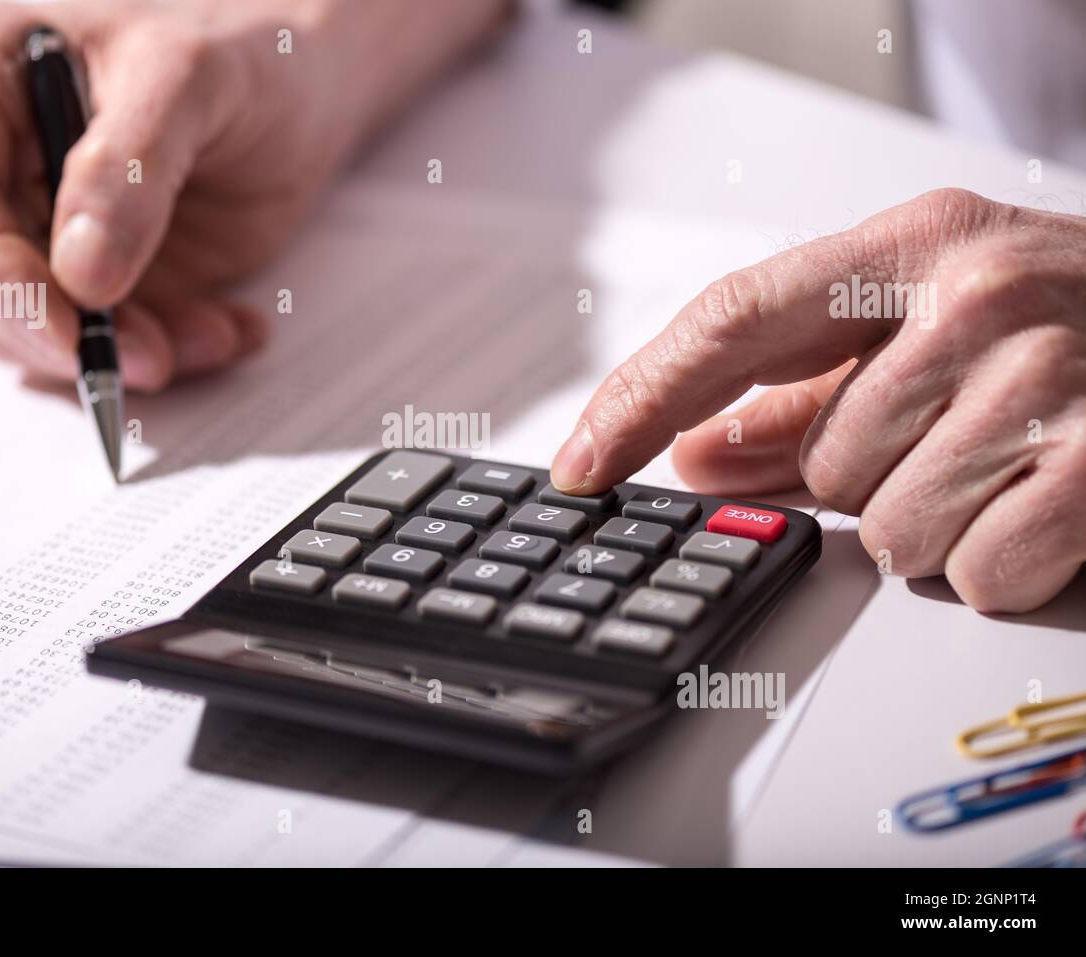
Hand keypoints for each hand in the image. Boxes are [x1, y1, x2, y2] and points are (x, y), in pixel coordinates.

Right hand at [0, 0, 508, 389]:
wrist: (306, 74)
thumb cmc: (239, 40)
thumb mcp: (185, 79)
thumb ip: (126, 169)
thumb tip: (81, 276)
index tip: (63, 330)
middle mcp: (2, 161)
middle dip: (68, 333)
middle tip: (150, 359)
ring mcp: (54, 225)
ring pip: (50, 325)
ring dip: (134, 349)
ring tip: (216, 334)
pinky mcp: (113, 274)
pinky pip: (119, 338)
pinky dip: (178, 347)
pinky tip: (233, 329)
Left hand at [551, 189, 1085, 612]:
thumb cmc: (1079, 327)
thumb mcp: (939, 320)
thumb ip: (806, 385)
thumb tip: (691, 444)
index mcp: (917, 245)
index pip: (733, 322)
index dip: (638, 398)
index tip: (581, 463)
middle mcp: (979, 294)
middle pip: (824, 461)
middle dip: (874, 480)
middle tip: (958, 440)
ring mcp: (1048, 378)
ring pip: (893, 530)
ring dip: (940, 525)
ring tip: (1011, 467)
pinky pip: (977, 575)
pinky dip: (1005, 565)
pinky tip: (1050, 506)